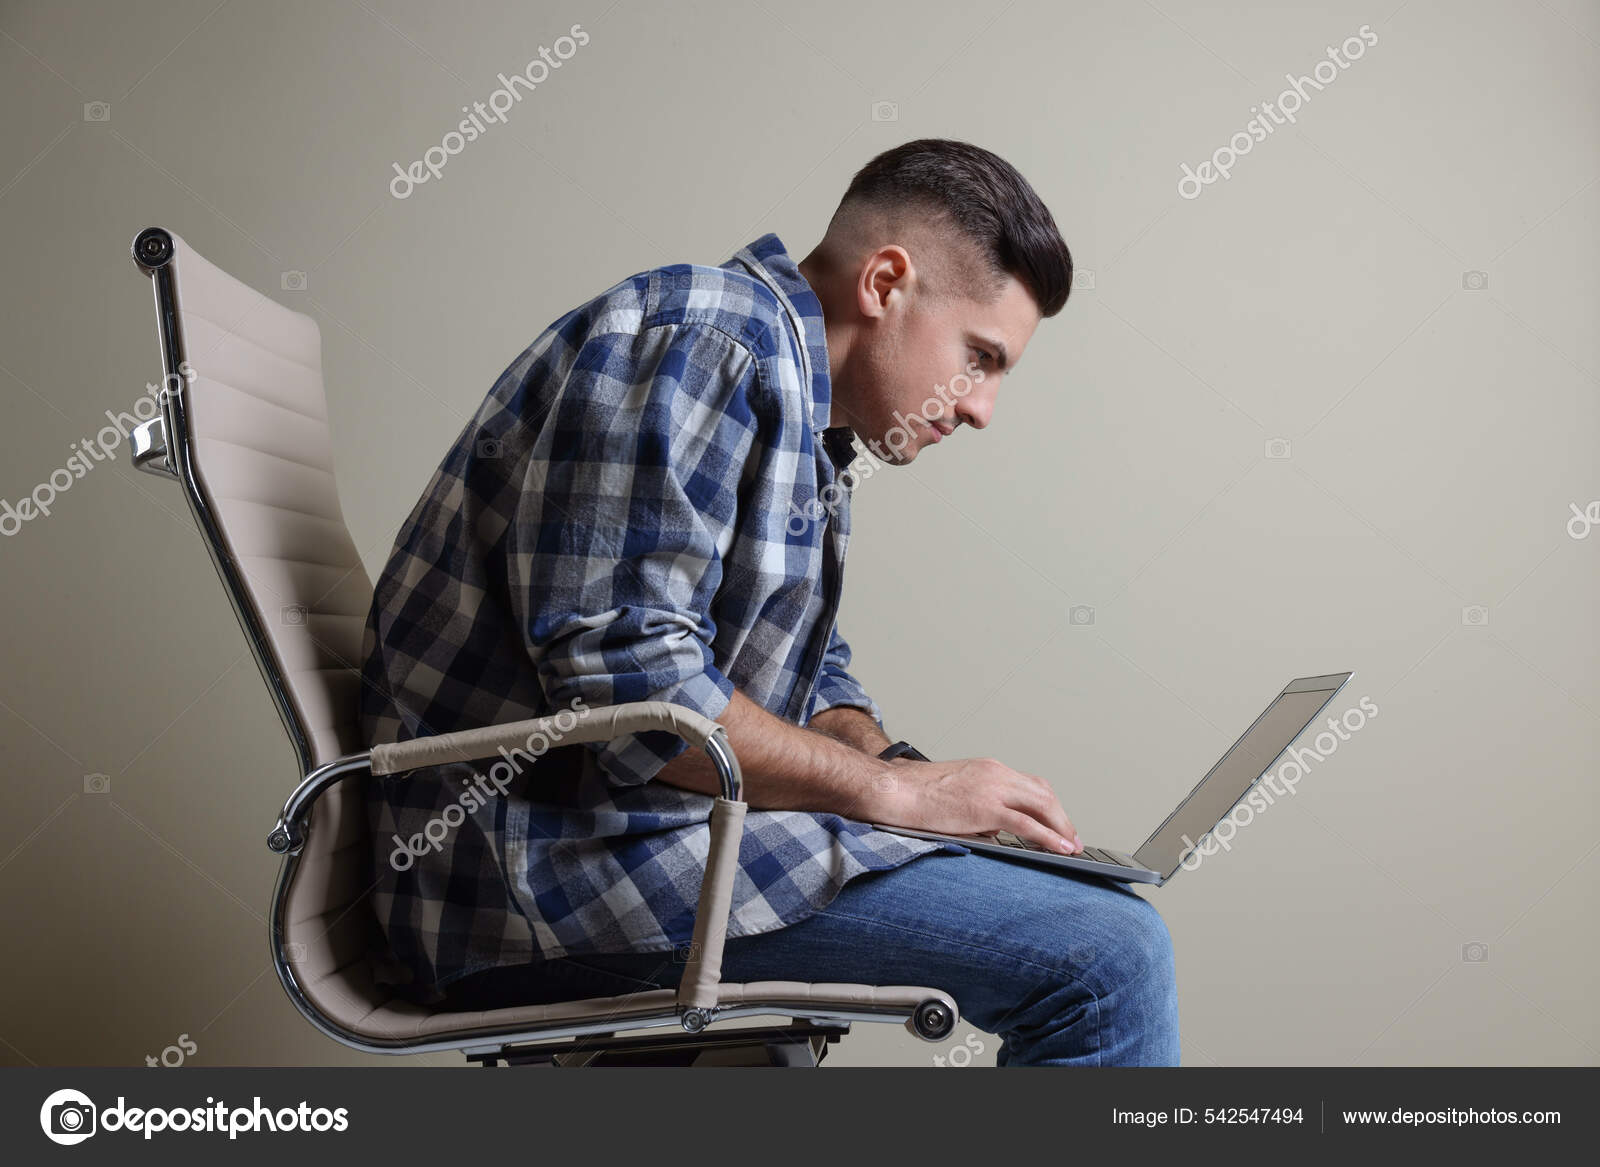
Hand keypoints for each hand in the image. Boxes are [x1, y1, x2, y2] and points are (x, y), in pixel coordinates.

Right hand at [868, 756, 1082, 854]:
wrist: (893, 790)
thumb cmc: (914, 794)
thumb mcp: (955, 794)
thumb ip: (979, 810)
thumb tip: (994, 831)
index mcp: (988, 769)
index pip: (1031, 785)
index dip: (1050, 806)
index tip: (1059, 824)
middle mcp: (995, 773)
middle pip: (1044, 793)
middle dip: (1063, 818)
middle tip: (1072, 839)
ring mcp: (992, 789)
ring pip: (1042, 805)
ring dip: (1061, 828)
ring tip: (1071, 847)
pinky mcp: (985, 808)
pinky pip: (1027, 824)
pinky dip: (1048, 837)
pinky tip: (1059, 849)